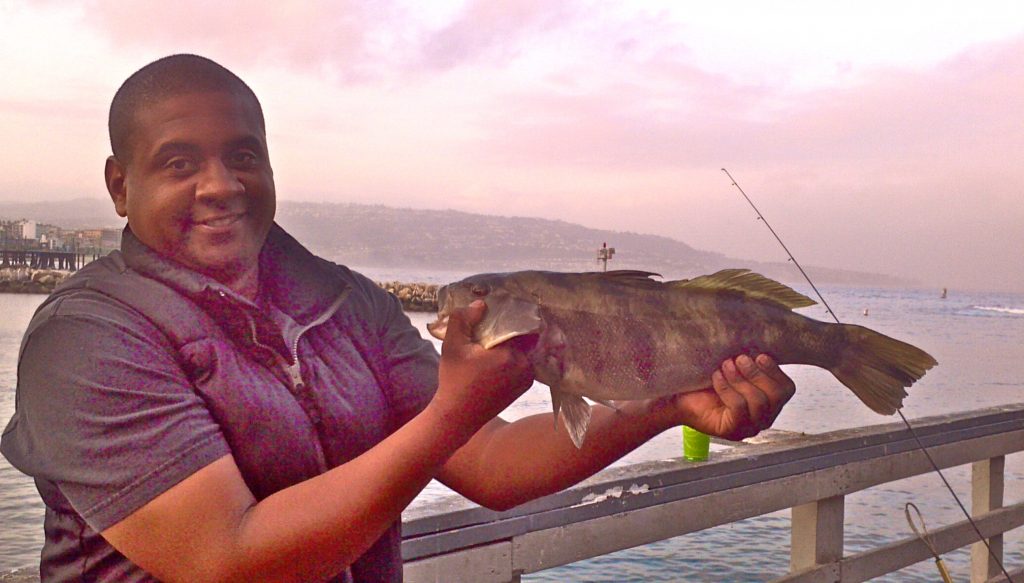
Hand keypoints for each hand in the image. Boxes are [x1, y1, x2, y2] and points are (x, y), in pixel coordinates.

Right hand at [432, 300, 534, 437]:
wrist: (457, 416)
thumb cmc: (454, 379)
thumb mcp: (452, 345)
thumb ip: (463, 319)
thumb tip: (481, 303)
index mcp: (510, 355)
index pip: (520, 324)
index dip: (513, 314)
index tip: (505, 307)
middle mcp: (524, 366)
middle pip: (525, 337)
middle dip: (514, 329)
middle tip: (500, 322)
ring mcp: (526, 378)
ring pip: (526, 350)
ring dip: (515, 343)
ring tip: (498, 337)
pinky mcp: (524, 386)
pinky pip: (524, 363)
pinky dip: (515, 356)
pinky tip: (499, 354)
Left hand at [668, 354, 794, 440]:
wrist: (678, 396)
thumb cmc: (706, 381)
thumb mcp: (733, 366)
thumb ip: (749, 359)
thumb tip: (759, 340)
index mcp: (769, 401)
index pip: (787, 389)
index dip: (775, 371)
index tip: (760, 355)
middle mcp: (764, 417)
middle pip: (777, 396)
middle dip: (758, 373)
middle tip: (738, 358)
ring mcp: (750, 427)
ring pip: (758, 401)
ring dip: (741, 379)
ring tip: (725, 365)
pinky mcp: (734, 431)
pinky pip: (739, 408)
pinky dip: (728, 389)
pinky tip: (716, 377)